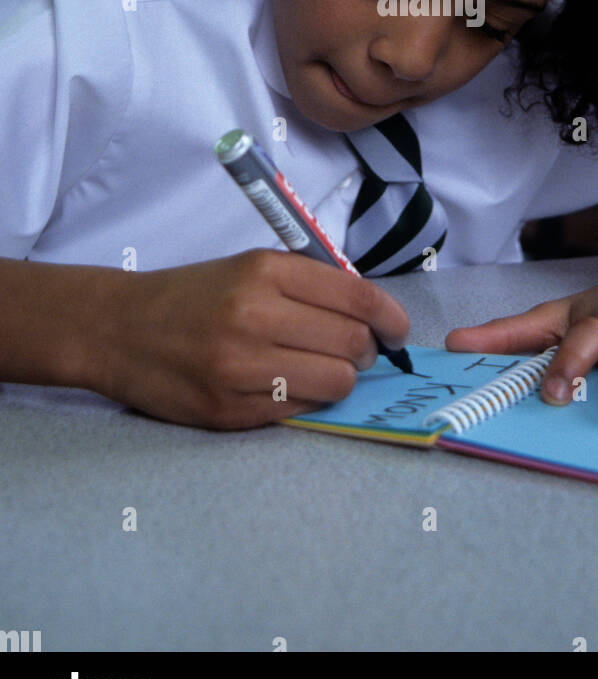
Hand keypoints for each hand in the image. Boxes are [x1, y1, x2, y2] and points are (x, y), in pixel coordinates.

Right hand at [92, 248, 409, 430]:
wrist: (120, 329)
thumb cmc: (195, 295)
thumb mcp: (250, 267)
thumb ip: (310, 285)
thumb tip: (375, 314)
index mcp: (264, 272)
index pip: (357, 298)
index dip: (390, 317)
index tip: (396, 328)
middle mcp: (253, 316)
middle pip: (353, 343)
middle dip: (366, 350)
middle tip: (353, 350)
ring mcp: (240, 367)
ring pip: (336, 383)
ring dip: (339, 379)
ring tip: (321, 368)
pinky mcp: (228, 411)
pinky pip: (300, 411)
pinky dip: (306, 400)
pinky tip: (287, 385)